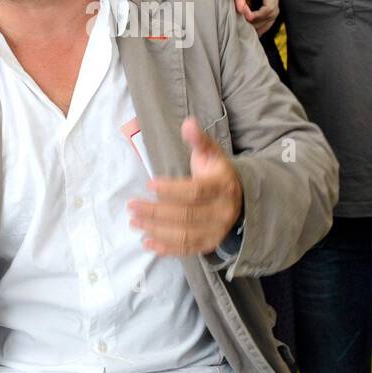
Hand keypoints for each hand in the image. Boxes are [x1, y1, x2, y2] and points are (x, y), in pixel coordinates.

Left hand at [128, 116, 242, 256]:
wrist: (240, 198)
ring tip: (134, 222)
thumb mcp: (211, 154)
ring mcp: (217, 231)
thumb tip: (188, 123)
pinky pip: (187, 250)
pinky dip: (166, 249)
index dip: (171, 190)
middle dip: (155, 212)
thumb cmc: (216, 173)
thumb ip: (199, 140)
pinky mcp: (209, 244)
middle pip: (186, 215)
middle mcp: (222, 212)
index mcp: (222, 186)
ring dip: (156, 230)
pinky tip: (147, 242)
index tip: (149, 184)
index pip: (195, 191)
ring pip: (184, 235)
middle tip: (132, 206)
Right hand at [224, 0, 281, 35]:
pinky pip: (269, 6)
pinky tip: (249, 17)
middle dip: (263, 26)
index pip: (270, 9)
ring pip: (273, 12)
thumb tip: (243, 11)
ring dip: (260, 21)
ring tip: (247, 25)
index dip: (261, 21)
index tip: (251, 30)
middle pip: (274, 13)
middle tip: (252, 35)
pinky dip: (259, 14)